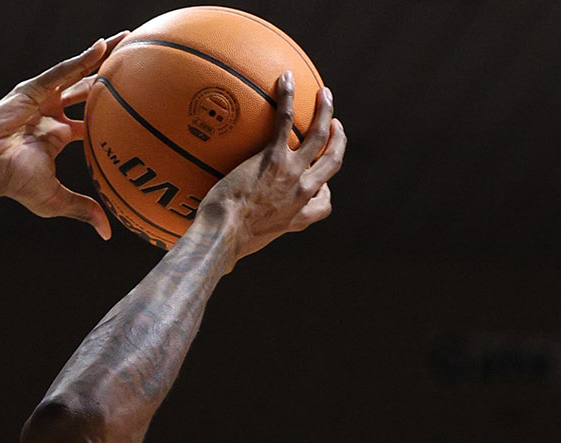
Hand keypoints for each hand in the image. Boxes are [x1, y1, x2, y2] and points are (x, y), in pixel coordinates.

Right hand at [0, 32, 129, 239]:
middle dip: (111, 73)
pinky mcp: (31, 90)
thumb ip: (84, 209)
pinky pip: (62, 71)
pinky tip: (104, 46)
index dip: (112, 109)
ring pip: (78, 72)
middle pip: (88, 88)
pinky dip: (82, 58)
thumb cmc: (14, 185)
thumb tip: (108, 233)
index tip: (136, 103)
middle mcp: (52, 113)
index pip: (91, 117)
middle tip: (138, 60)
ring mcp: (42, 99)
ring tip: (128, 40)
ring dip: (103, 57)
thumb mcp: (57, 199)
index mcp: (58, 135)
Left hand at [195, 76, 344, 265]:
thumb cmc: (225, 242)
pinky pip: (286, 122)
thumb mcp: (243, 245)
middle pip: (332, 162)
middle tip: (335, 125)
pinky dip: (289, 98)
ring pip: (320, 136)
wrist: (225, 234)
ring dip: (325, 112)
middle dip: (338, 141)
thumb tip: (222, 245)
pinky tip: (285, 79)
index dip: (325, 192)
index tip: (319, 184)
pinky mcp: (275, 158)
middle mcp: (302, 193)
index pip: (323, 205)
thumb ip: (242, 236)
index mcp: (297, 217)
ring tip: (323, 94)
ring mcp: (292, 174)